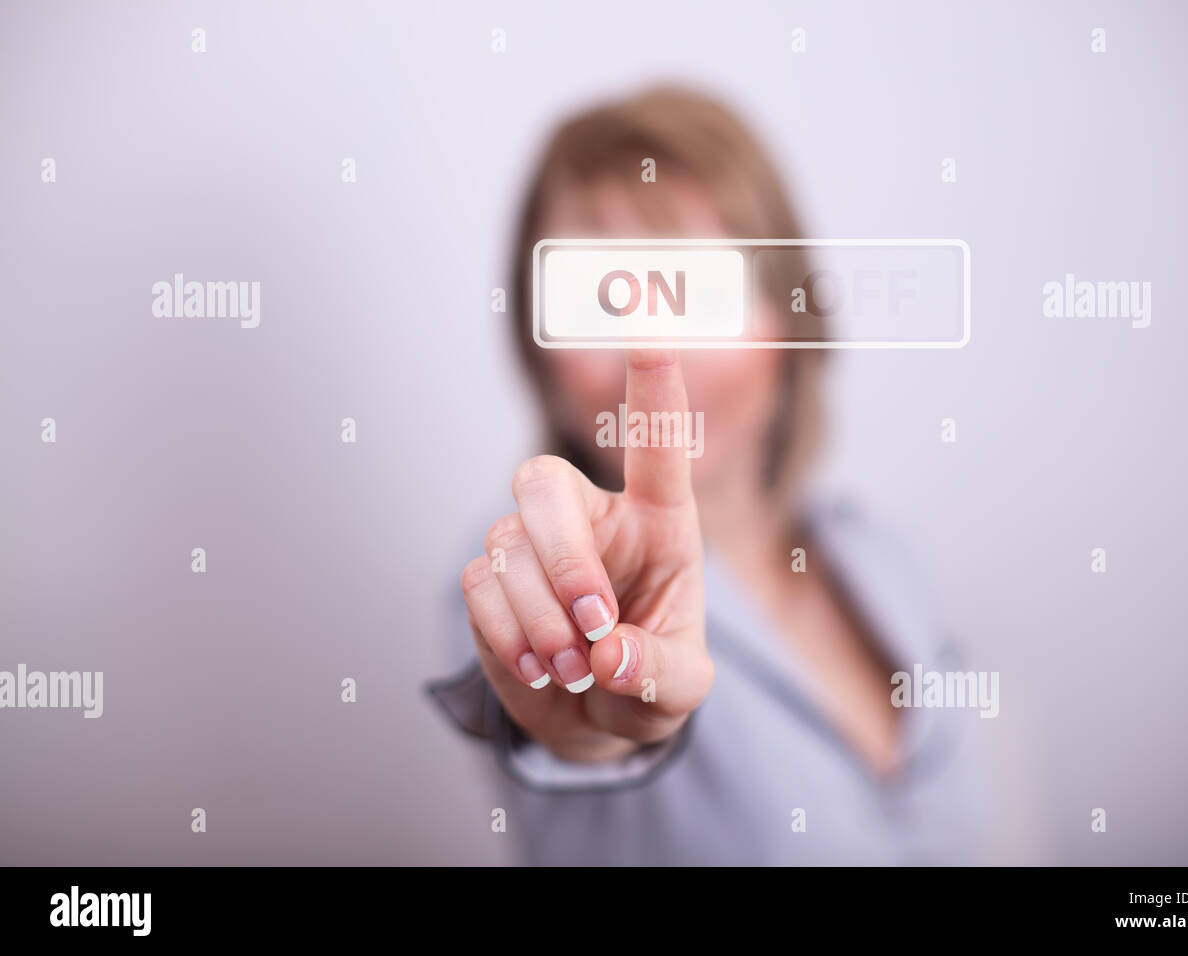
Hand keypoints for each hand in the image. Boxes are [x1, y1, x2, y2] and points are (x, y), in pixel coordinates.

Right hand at [459, 350, 711, 762]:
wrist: (591, 719)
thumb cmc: (648, 682)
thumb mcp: (677, 688)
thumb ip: (658, 672)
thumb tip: (607, 654)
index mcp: (658, 523)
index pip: (655, 445)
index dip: (652, 383)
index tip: (647, 316)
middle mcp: (591, 516)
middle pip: (542, 481)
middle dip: (563, 560)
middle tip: (594, 629)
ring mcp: (532, 543)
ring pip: (506, 547)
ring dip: (542, 622)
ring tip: (574, 669)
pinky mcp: (489, 579)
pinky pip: (478, 586)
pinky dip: (508, 635)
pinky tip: (537, 665)